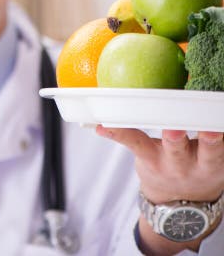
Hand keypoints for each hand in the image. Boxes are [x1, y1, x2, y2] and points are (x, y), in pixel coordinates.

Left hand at [98, 126, 223, 252]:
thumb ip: (213, 143)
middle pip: (186, 149)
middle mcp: (188, 165)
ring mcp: (165, 163)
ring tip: (143, 117)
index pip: (214, 150)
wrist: (181, 204)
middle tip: (178, 127)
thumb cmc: (200, 168)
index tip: (213, 126)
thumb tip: (211, 111)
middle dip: (181, 137)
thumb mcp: (213, 160)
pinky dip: (116, 134)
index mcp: (211, 163)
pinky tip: (102, 127)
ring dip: (148, 132)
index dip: (214, 138)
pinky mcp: (146, 158)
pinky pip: (131, 144)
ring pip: (158, 146)